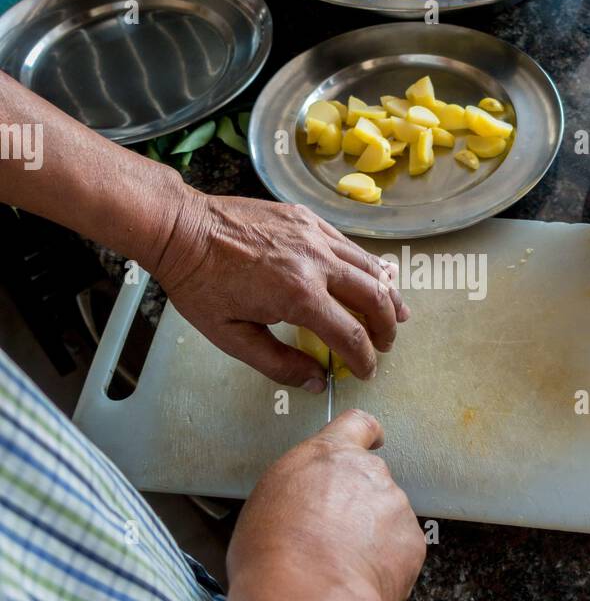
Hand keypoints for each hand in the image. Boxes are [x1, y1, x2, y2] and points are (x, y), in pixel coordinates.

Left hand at [153, 188, 408, 387]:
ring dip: (388, 294)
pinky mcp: (308, 219)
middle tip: (384, 346)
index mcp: (299, 295)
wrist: (182, 228)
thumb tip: (316, 381)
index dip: (364, 360)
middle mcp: (316, 262)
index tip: (365, 372)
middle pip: (374, 297)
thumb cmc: (200, 283)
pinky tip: (370, 278)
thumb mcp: (231, 336)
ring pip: (370, 267)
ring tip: (396, 313)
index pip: (351, 335)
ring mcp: (315, 235)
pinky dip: (367, 266)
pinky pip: (350, 245)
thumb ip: (278, 363)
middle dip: (386, 328)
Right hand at [227, 408, 426, 600]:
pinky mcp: (413, 541)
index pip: (357, 424)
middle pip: (370, 481)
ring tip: (340, 566)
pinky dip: (387, 564)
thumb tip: (300, 508)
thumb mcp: (267, 502)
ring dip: (372, 536)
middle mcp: (367, 472)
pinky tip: (359, 580)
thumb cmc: (272, 554)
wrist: (305, 597)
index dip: (366, 434)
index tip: (371, 439)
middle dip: (358, 505)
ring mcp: (395, 506)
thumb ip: (299, 490)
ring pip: (387, 518)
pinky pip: (401, 550)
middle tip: (332, 537)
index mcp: (327, 454)